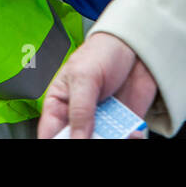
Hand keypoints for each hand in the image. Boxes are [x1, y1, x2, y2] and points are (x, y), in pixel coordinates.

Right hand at [38, 32, 156, 138]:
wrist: (135, 43)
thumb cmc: (102, 51)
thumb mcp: (84, 77)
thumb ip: (79, 109)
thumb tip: (76, 139)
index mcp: (60, 105)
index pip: (50, 135)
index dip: (55, 143)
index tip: (69, 142)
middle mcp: (80, 118)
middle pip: (77, 142)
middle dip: (86, 143)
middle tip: (96, 137)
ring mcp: (102, 122)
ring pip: (102, 143)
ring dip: (111, 141)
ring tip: (118, 135)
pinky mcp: (124, 124)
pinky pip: (125, 139)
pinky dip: (130, 138)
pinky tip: (133, 132)